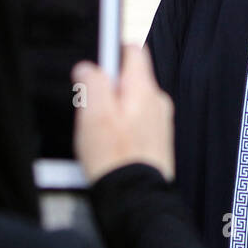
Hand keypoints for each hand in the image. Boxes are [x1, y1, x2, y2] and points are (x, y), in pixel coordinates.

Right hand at [72, 44, 174, 183]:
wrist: (134, 198)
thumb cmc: (114, 159)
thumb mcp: (94, 113)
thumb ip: (93, 82)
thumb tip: (88, 68)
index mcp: (144, 89)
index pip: (133, 50)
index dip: (111, 50)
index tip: (96, 62)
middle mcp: (157, 102)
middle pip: (129, 78)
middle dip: (107, 88)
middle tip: (91, 109)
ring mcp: (159, 122)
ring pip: (130, 102)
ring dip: (113, 111)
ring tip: (99, 133)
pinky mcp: (156, 140)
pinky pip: (135, 123)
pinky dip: (121, 128)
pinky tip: (110, 146)